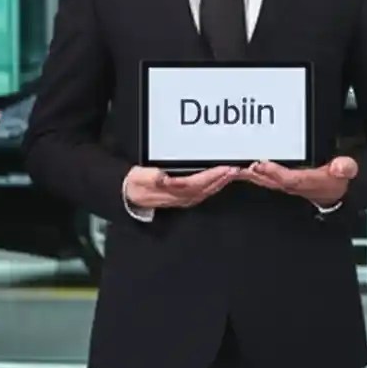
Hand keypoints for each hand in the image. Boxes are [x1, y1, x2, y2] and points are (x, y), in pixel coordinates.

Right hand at [123, 165, 239, 208]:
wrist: (130, 195)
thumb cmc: (137, 184)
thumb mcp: (140, 178)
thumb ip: (152, 178)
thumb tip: (163, 177)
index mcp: (172, 191)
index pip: (196, 183)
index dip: (211, 176)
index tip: (223, 169)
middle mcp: (181, 197)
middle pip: (206, 188)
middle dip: (222, 179)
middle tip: (235, 169)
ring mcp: (184, 199)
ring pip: (207, 191)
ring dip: (221, 182)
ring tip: (232, 173)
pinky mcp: (185, 197)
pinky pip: (204, 192)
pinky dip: (215, 185)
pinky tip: (220, 180)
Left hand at [241, 157, 357, 206]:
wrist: (333, 193)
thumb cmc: (336, 180)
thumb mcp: (347, 172)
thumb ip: (345, 168)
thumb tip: (341, 166)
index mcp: (308, 182)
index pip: (290, 179)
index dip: (276, 173)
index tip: (262, 164)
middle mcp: (293, 184)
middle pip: (272, 181)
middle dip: (256, 174)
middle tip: (241, 166)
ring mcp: (284, 184)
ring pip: (263, 180)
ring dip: (249, 174)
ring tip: (235, 167)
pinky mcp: (278, 181)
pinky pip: (262, 177)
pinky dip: (250, 173)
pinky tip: (239, 167)